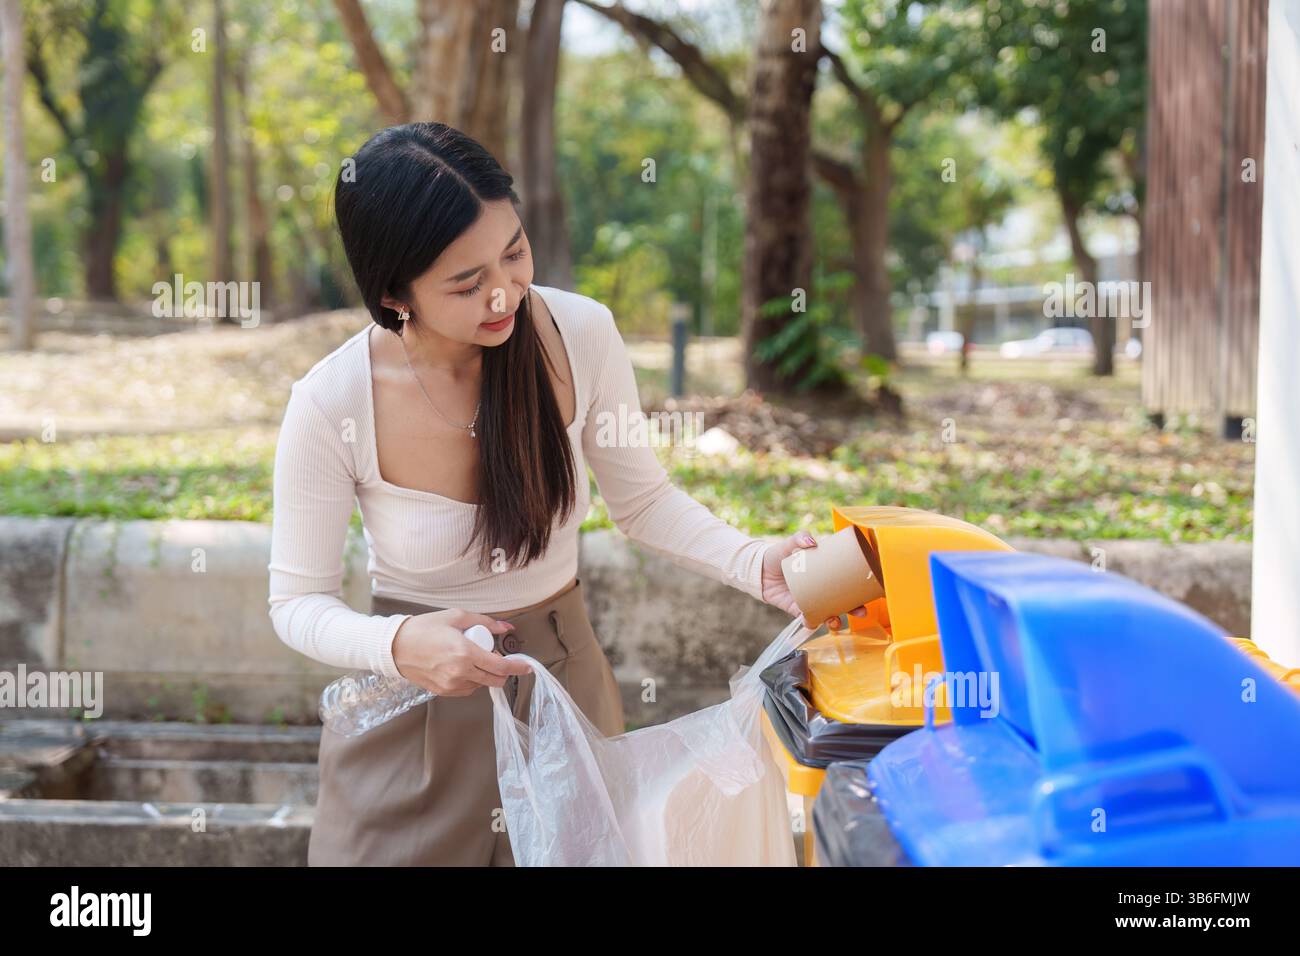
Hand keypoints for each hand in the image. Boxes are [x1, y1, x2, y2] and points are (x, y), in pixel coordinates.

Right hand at [391, 608, 532, 696]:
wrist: (395, 647)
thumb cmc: (425, 628)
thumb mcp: (456, 617)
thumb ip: (485, 622)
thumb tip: (507, 627)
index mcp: (465, 653)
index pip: (501, 667)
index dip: (518, 667)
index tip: (527, 666)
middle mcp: (460, 673)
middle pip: (495, 680)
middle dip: (503, 671)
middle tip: (493, 655)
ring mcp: (451, 685)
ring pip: (482, 685)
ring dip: (485, 674)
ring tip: (471, 657)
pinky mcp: (443, 692)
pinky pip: (467, 689)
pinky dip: (472, 680)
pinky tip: (462, 666)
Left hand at [761, 530, 871, 629]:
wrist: (757, 569)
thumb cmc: (777, 554)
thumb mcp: (790, 543)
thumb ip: (799, 538)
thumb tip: (811, 542)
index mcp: (825, 573)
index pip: (847, 581)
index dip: (860, 588)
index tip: (870, 591)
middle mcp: (821, 589)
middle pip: (844, 602)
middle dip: (854, 610)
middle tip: (861, 612)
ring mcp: (811, 600)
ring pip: (829, 614)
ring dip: (835, 621)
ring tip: (835, 621)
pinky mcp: (797, 609)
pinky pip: (808, 619)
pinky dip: (811, 622)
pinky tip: (812, 622)